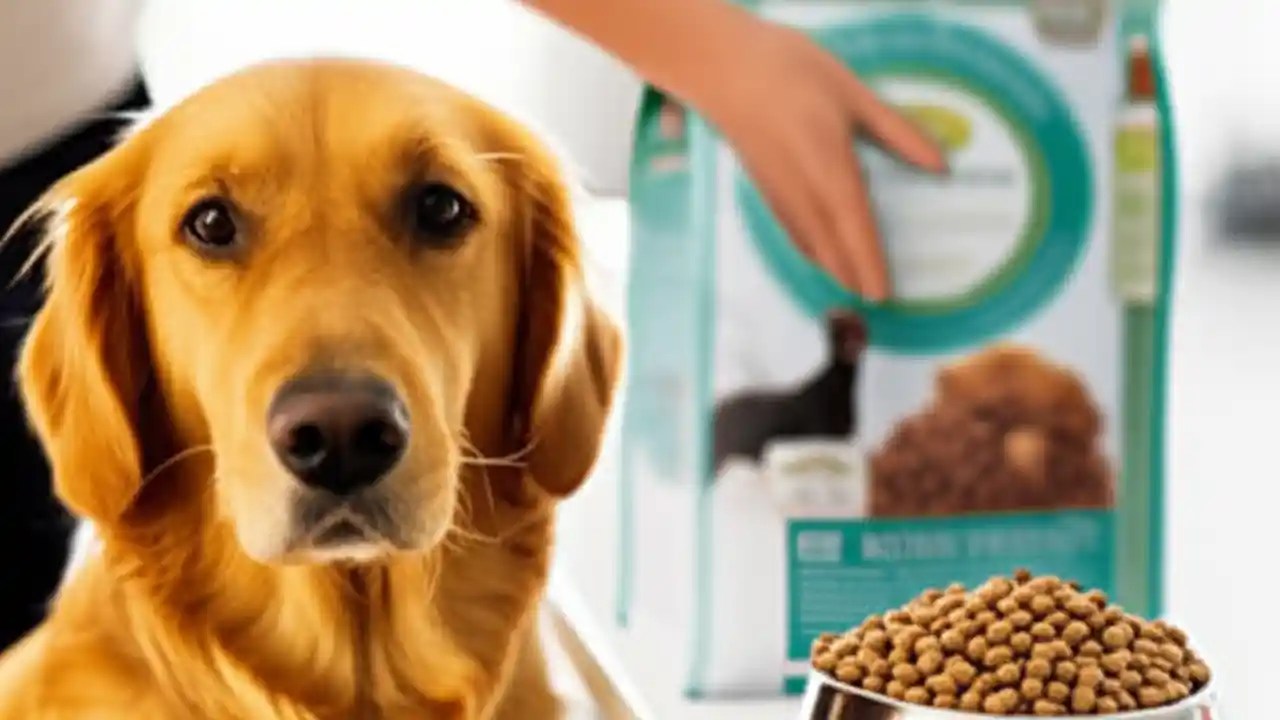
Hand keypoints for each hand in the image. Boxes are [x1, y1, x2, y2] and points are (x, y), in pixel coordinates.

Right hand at [687, 16, 946, 300]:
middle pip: (831, 246)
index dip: (870, 264)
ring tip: (850, 288)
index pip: (856, 229)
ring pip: (808, 242)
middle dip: (852, 276)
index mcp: (830, 168)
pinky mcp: (764, 186)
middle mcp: (802, 190)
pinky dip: (807, 250)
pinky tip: (814, 254)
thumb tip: (942, 166)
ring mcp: (778, 191)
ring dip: (830, 268)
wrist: (722, 67)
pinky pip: (790, 230)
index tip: (883, 295)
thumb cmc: (791, 72)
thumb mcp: (854, 95)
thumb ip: (898, 132)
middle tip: (874, 304)